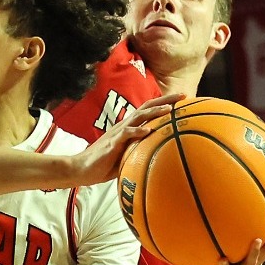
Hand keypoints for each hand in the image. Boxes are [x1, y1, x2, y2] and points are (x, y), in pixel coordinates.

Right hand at [66, 94, 183, 184]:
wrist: (81, 168)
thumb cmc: (103, 165)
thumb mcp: (125, 156)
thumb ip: (139, 151)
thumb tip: (157, 156)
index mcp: (128, 128)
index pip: (148, 111)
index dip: (164, 104)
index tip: (182, 100)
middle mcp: (124, 126)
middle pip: (147, 107)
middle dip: (165, 100)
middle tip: (183, 96)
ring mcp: (118, 133)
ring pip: (138, 117)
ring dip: (154, 112)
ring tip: (169, 109)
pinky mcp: (112, 142)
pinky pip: (126, 134)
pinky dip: (137, 132)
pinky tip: (148, 131)